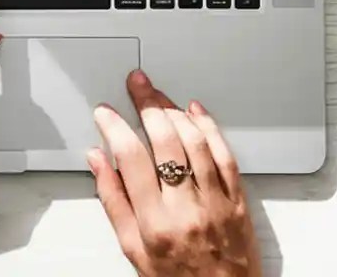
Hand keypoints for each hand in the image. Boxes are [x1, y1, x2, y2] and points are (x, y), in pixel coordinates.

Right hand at [89, 70, 261, 276]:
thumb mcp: (133, 250)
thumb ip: (114, 202)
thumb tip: (98, 162)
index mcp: (155, 223)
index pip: (131, 159)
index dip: (115, 127)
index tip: (105, 113)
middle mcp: (187, 208)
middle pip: (166, 141)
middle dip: (148, 105)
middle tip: (137, 86)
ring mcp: (216, 201)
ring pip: (196, 141)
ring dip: (176, 112)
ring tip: (160, 97)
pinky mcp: (238, 199)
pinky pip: (225, 154)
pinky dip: (209, 128)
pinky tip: (196, 113)